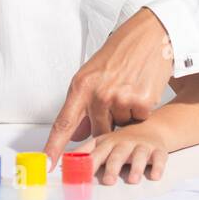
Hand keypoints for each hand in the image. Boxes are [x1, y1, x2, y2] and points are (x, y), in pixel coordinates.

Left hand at [44, 7, 174, 168]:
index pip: (64, 123)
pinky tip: (142, 87)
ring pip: (120, 126)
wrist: (151, 34)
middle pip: (98, 130)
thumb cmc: (122, 50)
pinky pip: (139, 119)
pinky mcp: (141, 101)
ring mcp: (120, 98)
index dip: (54, 147)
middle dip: (107, 122)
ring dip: (126, 114)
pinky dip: (141, 109)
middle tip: (116, 94)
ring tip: (130, 86)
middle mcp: (98, 94)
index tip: (47, 164)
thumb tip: (77, 133)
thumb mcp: (94, 72)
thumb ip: (83, 103)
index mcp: (81, 86)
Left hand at [72, 123, 168, 184]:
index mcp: (107, 141)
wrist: (150, 127)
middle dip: (112, 167)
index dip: (88, 162)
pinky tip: (155, 174)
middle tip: (108, 180)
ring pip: (139, 155)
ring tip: (132, 179)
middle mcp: (124, 142)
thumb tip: (62, 166)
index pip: (95, 152)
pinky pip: (159, 157)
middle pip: (117, 153)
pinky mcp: (157, 149)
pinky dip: (158, 166)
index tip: (81, 173)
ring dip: (136, 167)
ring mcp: (141, 145)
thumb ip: (85, 153)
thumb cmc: (122, 139)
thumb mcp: (102, 142)